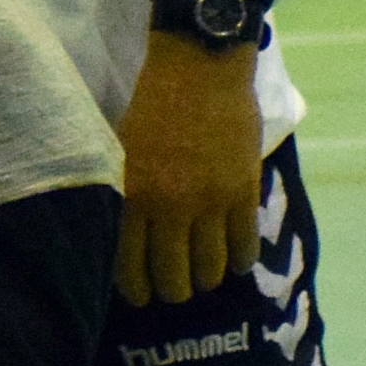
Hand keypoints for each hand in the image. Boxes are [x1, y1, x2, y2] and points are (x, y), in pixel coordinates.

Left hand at [113, 29, 264, 303]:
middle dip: (172, 291)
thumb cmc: (150, 103)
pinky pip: (245, 245)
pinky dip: (241, 262)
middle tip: (174, 292)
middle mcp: (170, 207)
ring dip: (206, 280)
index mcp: (132, 195)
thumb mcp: (120, 149)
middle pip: (172, 275)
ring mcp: (210, 202)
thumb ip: (123, 191)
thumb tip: (120, 232)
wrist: (198, 68)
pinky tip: (236, 264)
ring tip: (203, 280)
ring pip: (210, 267)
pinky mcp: (243, 192)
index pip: (129, 264)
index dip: (135, 289)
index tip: (140, 297)